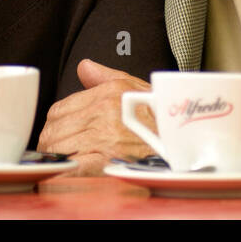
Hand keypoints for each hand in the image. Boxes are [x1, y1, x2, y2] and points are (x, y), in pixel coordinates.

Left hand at [36, 60, 153, 174]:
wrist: (186, 148)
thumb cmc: (163, 121)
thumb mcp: (138, 90)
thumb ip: (106, 77)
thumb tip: (84, 67)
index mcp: (109, 94)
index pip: (60, 109)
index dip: (58, 123)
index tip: (63, 132)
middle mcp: (104, 113)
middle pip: (54, 130)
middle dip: (54, 142)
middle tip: (63, 151)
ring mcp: (103, 139)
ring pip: (57, 148)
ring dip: (58, 159)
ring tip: (67, 163)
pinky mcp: (104, 163)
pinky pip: (69, 167)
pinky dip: (64, 172)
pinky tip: (68, 174)